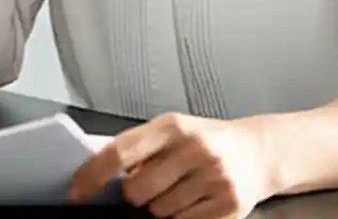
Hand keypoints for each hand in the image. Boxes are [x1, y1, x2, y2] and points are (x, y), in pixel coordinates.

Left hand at [69, 112, 274, 218]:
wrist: (260, 151)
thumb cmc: (208, 140)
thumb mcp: (174, 130)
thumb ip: (140, 146)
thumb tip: (96, 169)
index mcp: (173, 126)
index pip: (120, 151)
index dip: (92, 174)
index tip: (77, 191)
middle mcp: (194, 149)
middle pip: (137, 191)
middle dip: (136, 194)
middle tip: (153, 183)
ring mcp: (213, 179)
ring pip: (159, 212)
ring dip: (161, 206)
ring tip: (182, 188)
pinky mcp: (228, 207)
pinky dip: (182, 217)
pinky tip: (195, 200)